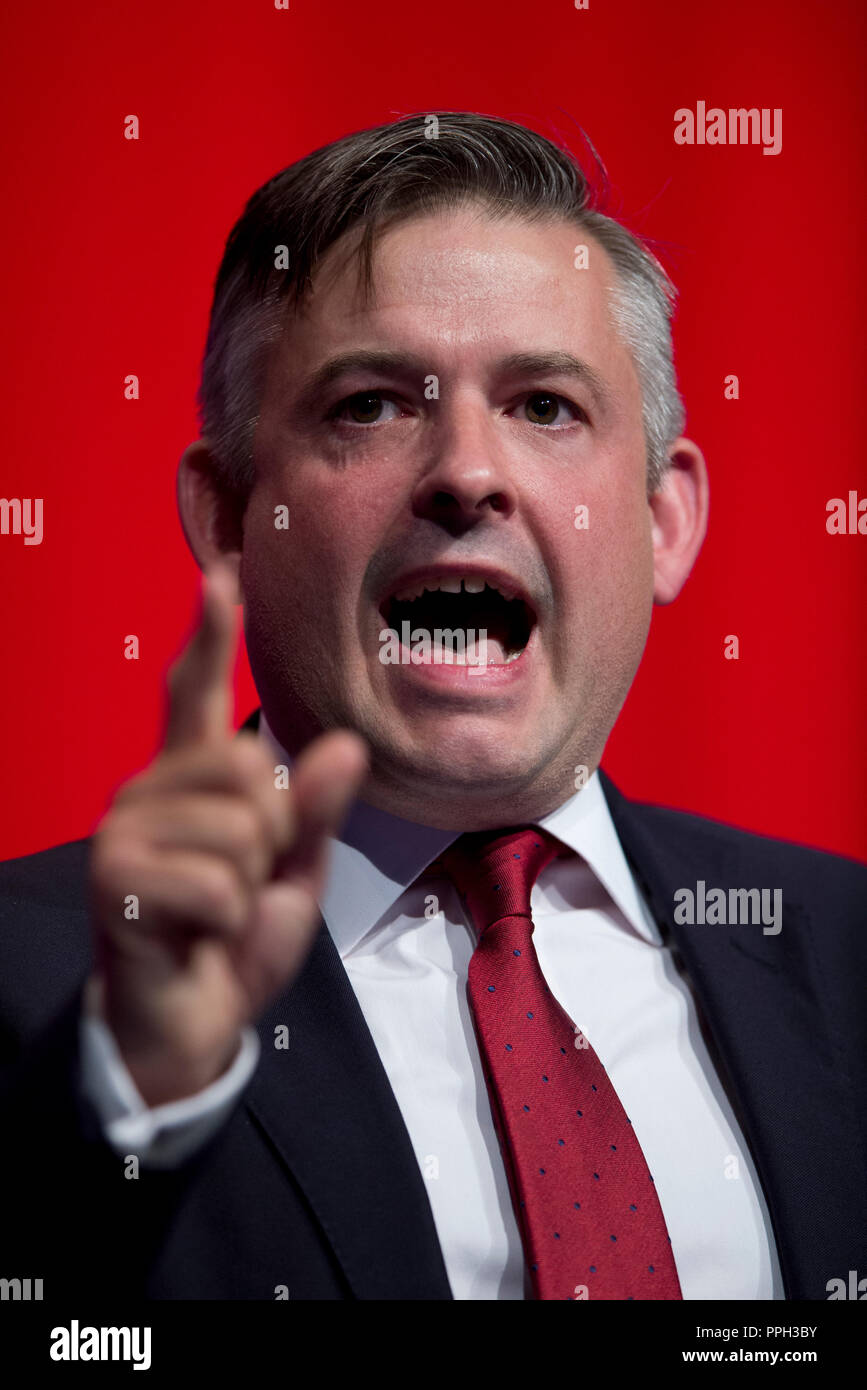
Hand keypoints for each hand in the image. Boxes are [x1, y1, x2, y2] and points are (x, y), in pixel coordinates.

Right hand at [88, 564, 366, 1105]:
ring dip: (251, 881)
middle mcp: (150, 791)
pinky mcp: (114, 878)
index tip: (222, 577)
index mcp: (192, 782)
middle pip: (252, 765)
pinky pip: (220, 882)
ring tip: (217, 909)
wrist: (189, 1026)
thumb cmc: (235, 941)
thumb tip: (345, 745)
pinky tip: (196, 935)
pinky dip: (229, 921)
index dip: (211, 637)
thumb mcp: (295, 873)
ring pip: (242, 825)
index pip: (198, 695)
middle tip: (245, 880)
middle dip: (274, 834)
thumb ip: (317, 812)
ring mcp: (126, 831)